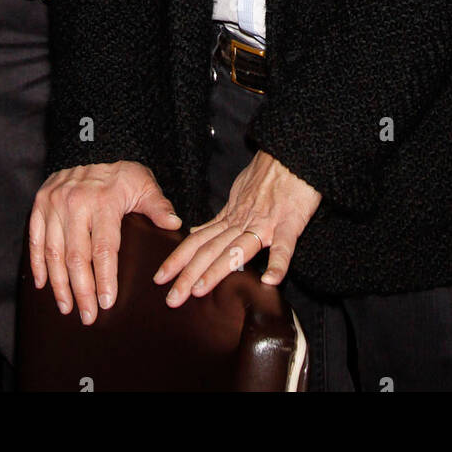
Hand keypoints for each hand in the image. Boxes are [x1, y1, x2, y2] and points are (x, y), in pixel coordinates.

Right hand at [30, 161, 181, 322]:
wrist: (92, 144)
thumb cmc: (121, 170)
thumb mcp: (143, 183)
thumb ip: (157, 206)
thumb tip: (175, 224)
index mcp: (103, 201)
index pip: (103, 248)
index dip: (104, 278)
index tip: (107, 302)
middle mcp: (75, 203)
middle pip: (76, 257)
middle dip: (82, 291)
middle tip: (88, 316)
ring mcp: (55, 204)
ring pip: (54, 253)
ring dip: (59, 284)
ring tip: (66, 307)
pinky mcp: (40, 204)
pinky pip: (36, 239)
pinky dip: (37, 264)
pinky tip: (43, 284)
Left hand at [153, 150, 320, 306]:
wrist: (291, 153)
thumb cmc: (268, 172)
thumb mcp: (238, 193)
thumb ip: (222, 217)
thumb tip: (200, 232)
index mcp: (231, 216)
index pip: (198, 240)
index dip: (178, 259)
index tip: (160, 277)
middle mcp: (243, 221)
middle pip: (211, 250)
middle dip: (188, 274)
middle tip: (171, 298)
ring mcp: (266, 223)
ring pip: (237, 250)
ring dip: (217, 270)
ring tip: (200, 290)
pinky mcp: (290, 222)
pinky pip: (284, 245)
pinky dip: (278, 263)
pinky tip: (270, 280)